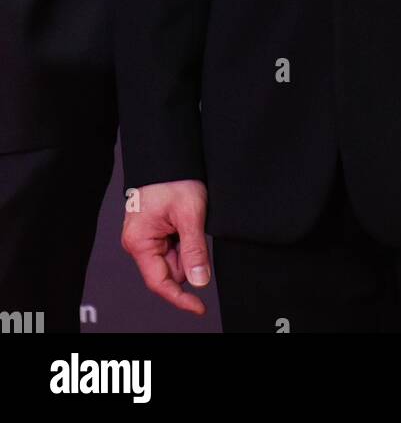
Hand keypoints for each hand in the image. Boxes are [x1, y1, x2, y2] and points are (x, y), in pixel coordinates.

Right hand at [121, 180, 210, 314]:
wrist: (169, 155)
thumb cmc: (173, 179)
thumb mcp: (190, 215)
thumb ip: (194, 250)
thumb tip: (199, 281)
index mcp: (139, 242)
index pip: (160, 282)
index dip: (181, 298)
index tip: (200, 307)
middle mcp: (137, 242)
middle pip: (170, 270)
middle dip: (188, 257)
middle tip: (195, 229)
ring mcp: (144, 237)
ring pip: (174, 258)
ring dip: (187, 245)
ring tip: (189, 219)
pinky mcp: (152, 231)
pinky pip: (172, 245)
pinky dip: (184, 238)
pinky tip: (186, 220)